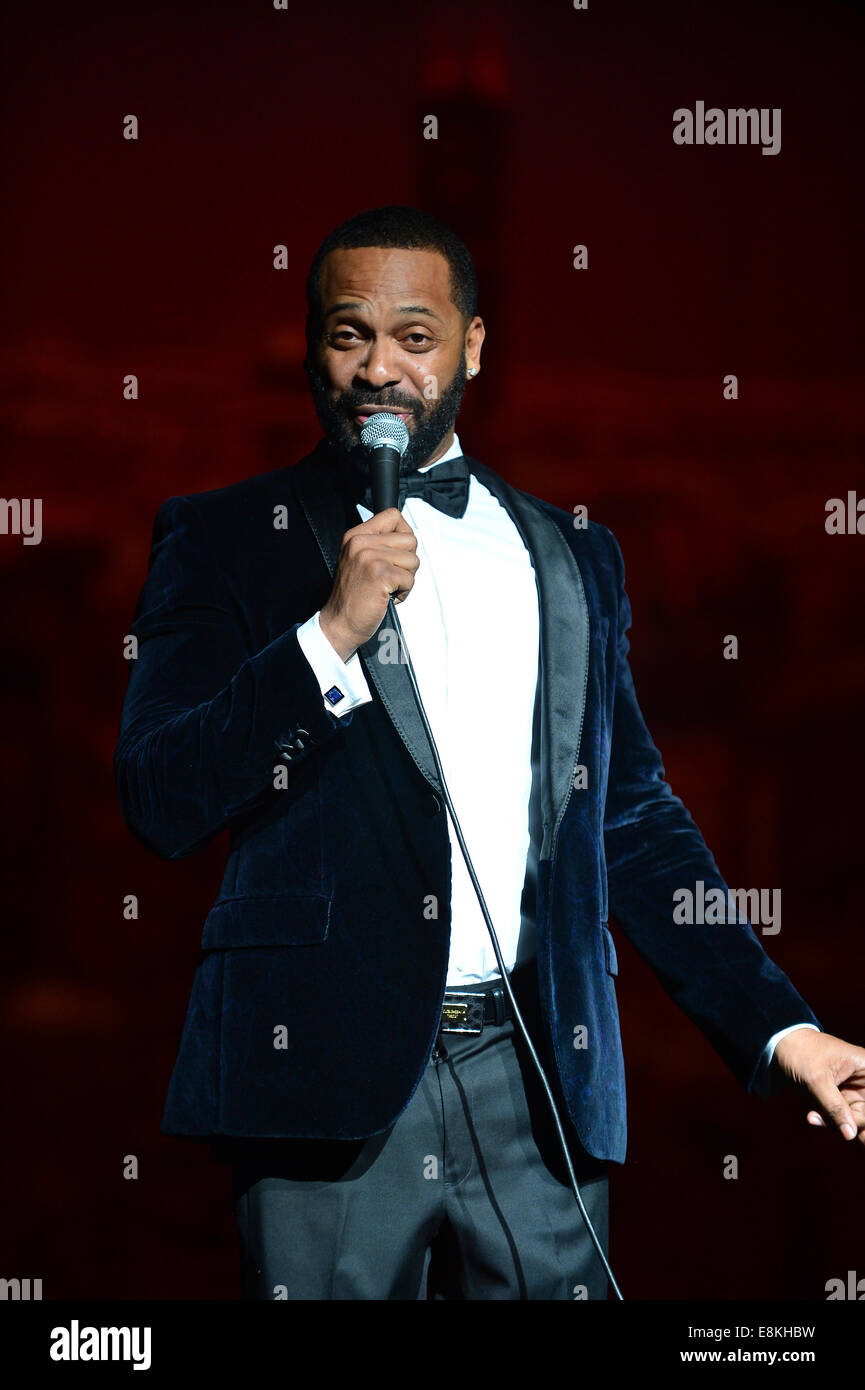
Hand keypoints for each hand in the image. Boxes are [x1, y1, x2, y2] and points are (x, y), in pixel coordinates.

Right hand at [320, 507, 418, 660]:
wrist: (340, 622)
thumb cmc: (353, 596)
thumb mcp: (358, 559)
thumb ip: (378, 544)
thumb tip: (409, 536)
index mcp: (355, 535)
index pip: (393, 515)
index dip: (403, 533)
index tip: (397, 552)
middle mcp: (361, 543)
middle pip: (410, 539)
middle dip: (407, 561)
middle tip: (391, 576)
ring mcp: (370, 558)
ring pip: (413, 560)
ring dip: (406, 579)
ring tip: (387, 588)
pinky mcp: (380, 575)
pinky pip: (410, 579)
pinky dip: (404, 593)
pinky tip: (387, 597)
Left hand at [772, 1029, 864, 1143]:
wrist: (777, 1045)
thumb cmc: (800, 1053)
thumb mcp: (817, 1080)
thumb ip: (835, 1108)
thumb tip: (850, 1135)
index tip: (854, 1117)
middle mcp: (863, 1081)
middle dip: (850, 1123)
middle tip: (829, 1122)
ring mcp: (852, 1091)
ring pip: (853, 1120)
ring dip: (834, 1123)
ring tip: (813, 1117)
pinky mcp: (838, 1099)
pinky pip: (839, 1119)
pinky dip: (827, 1121)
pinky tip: (812, 1117)